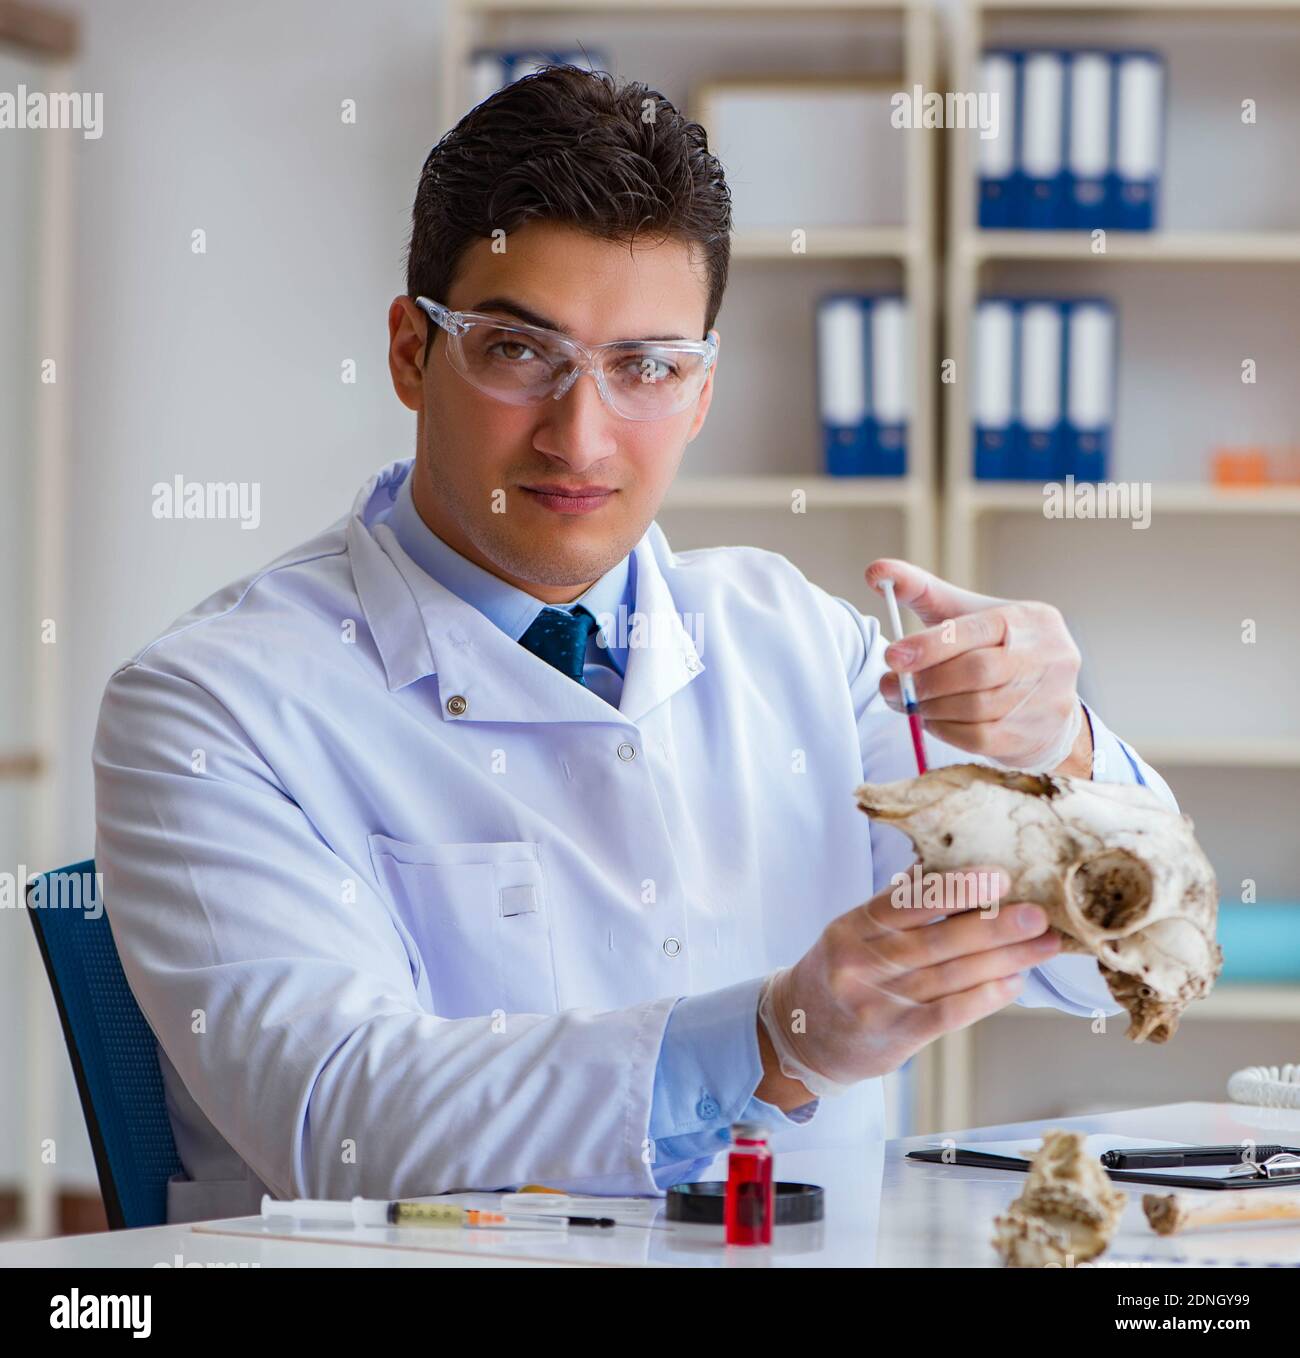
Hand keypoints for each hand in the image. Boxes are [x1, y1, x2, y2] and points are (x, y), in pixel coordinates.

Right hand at [756, 866, 1061, 1100]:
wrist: (801, 1036)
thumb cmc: (839, 974)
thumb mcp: (853, 934)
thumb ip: (897, 913)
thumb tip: (959, 881)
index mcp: (851, 928)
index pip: (908, 901)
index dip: (956, 888)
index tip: (998, 877)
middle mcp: (862, 964)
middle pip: (938, 940)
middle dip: (995, 925)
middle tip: (1037, 913)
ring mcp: (878, 1002)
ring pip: (952, 976)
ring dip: (1005, 960)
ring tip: (1041, 945)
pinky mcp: (895, 1036)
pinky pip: (949, 1012)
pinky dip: (985, 996)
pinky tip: (1012, 982)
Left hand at [864, 558, 1090, 775]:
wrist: (1044, 702)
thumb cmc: (993, 650)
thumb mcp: (964, 614)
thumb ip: (921, 590)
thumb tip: (874, 571)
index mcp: (1029, 618)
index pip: (975, 629)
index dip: (928, 645)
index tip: (891, 657)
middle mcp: (1048, 655)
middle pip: (976, 671)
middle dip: (926, 681)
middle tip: (891, 687)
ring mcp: (1047, 697)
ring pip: (975, 709)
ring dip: (931, 707)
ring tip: (911, 703)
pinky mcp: (1035, 734)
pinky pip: (979, 738)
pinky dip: (946, 730)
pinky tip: (932, 720)